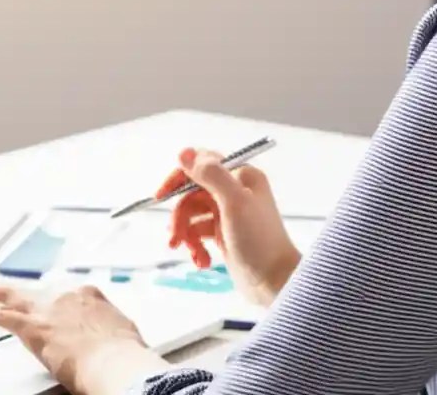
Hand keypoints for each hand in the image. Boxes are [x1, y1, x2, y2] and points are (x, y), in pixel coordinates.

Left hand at [0, 282, 169, 394]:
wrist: (115, 363)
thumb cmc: (122, 354)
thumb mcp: (121, 333)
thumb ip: (108, 330)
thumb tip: (111, 337)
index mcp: (89, 295)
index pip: (64, 295)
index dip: (55, 305)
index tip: (53, 311)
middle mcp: (66, 294)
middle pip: (36, 290)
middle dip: (22, 294)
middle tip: (10, 295)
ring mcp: (47, 308)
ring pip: (13, 296)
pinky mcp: (32, 325)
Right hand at [160, 148, 300, 306]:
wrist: (275, 282)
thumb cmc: (258, 240)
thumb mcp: (234, 202)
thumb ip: (211, 175)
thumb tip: (183, 152)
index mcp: (241, 176)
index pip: (201, 165)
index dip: (178, 179)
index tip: (161, 196)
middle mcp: (235, 190)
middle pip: (191, 194)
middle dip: (180, 217)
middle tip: (174, 240)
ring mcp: (228, 213)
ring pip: (192, 215)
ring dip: (186, 235)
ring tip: (194, 255)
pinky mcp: (224, 234)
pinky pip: (198, 233)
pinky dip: (196, 246)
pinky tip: (202, 261)